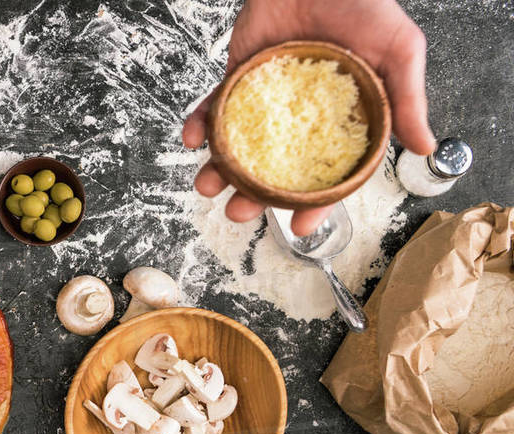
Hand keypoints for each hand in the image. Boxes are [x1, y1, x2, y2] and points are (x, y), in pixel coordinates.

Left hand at [182, 0, 434, 234]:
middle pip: (273, 168)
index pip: (326, 172)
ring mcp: (267, 100)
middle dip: (252, 194)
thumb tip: (424, 146)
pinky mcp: (239, 77)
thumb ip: (407, 99)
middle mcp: (300, 117)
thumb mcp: (399, 49)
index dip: (314, 203)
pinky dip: (201, 124)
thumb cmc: (364, 2)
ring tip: (207, 184)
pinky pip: (215, 107)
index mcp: (339, 120)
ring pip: (238, 145)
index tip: (300, 228)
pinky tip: (192, 139)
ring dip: (219, 169)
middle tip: (238, 211)